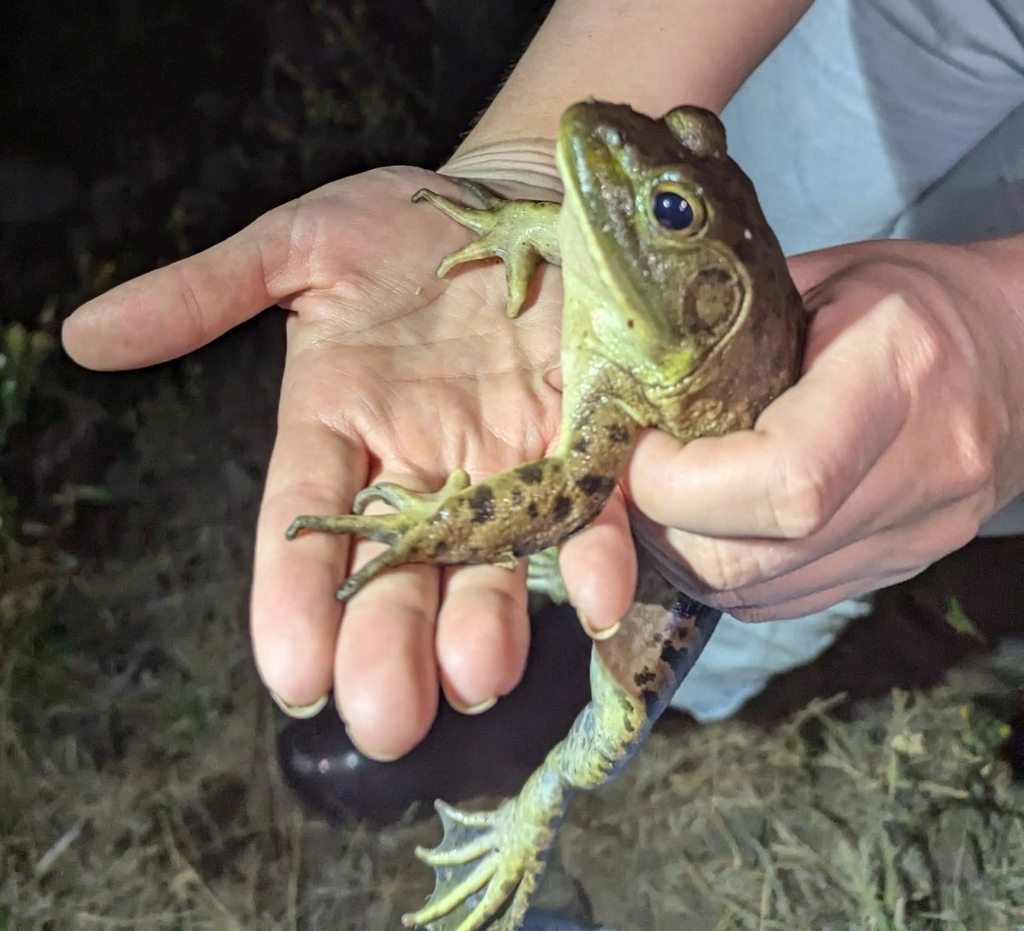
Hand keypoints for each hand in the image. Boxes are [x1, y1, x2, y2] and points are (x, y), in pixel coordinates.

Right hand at [62, 166, 635, 759]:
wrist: (519, 204)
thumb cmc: (401, 229)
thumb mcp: (299, 247)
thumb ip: (206, 292)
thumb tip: (84, 333)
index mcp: (342, 425)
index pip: (305, 524)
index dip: (294, 598)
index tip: (291, 674)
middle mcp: (421, 464)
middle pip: (399, 569)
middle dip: (391, 645)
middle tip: (388, 721)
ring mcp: (506, 462)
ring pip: (490, 560)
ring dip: (487, 623)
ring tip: (477, 681)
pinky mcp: (584, 444)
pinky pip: (590, 509)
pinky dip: (597, 553)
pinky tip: (598, 597)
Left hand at [625, 237, 1023, 620]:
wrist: (1018, 353)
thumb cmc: (907, 300)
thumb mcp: (816, 279)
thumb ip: (723, 336)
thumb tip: (621, 390)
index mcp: (898, 374)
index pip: (781, 480)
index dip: (679, 483)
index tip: (639, 450)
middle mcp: (920, 473)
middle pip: (750, 559)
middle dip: (660, 528)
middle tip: (632, 480)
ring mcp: (915, 536)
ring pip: (753, 593)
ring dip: (681, 554)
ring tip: (666, 497)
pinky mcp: (898, 568)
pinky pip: (777, 600)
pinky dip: (725, 571)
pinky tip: (716, 522)